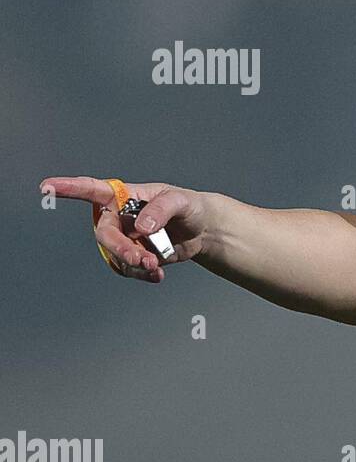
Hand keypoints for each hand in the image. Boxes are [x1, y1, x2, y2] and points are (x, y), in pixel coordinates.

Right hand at [39, 176, 208, 282]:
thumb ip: (161, 209)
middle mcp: (119, 217)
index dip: (69, 188)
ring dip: (133, 264)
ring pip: (115, 255)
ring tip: (155, 267)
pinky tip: (157, 275)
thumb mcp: (181, 201)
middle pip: (105, 234)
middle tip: (142, 259)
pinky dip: (142, 274)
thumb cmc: (189, 206)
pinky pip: (128, 269)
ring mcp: (125, 237)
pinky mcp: (134, 255)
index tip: (47, 186)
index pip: (92, 190)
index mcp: (124, 196)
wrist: (203, 230)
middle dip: (121, 249)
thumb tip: (141, 227)